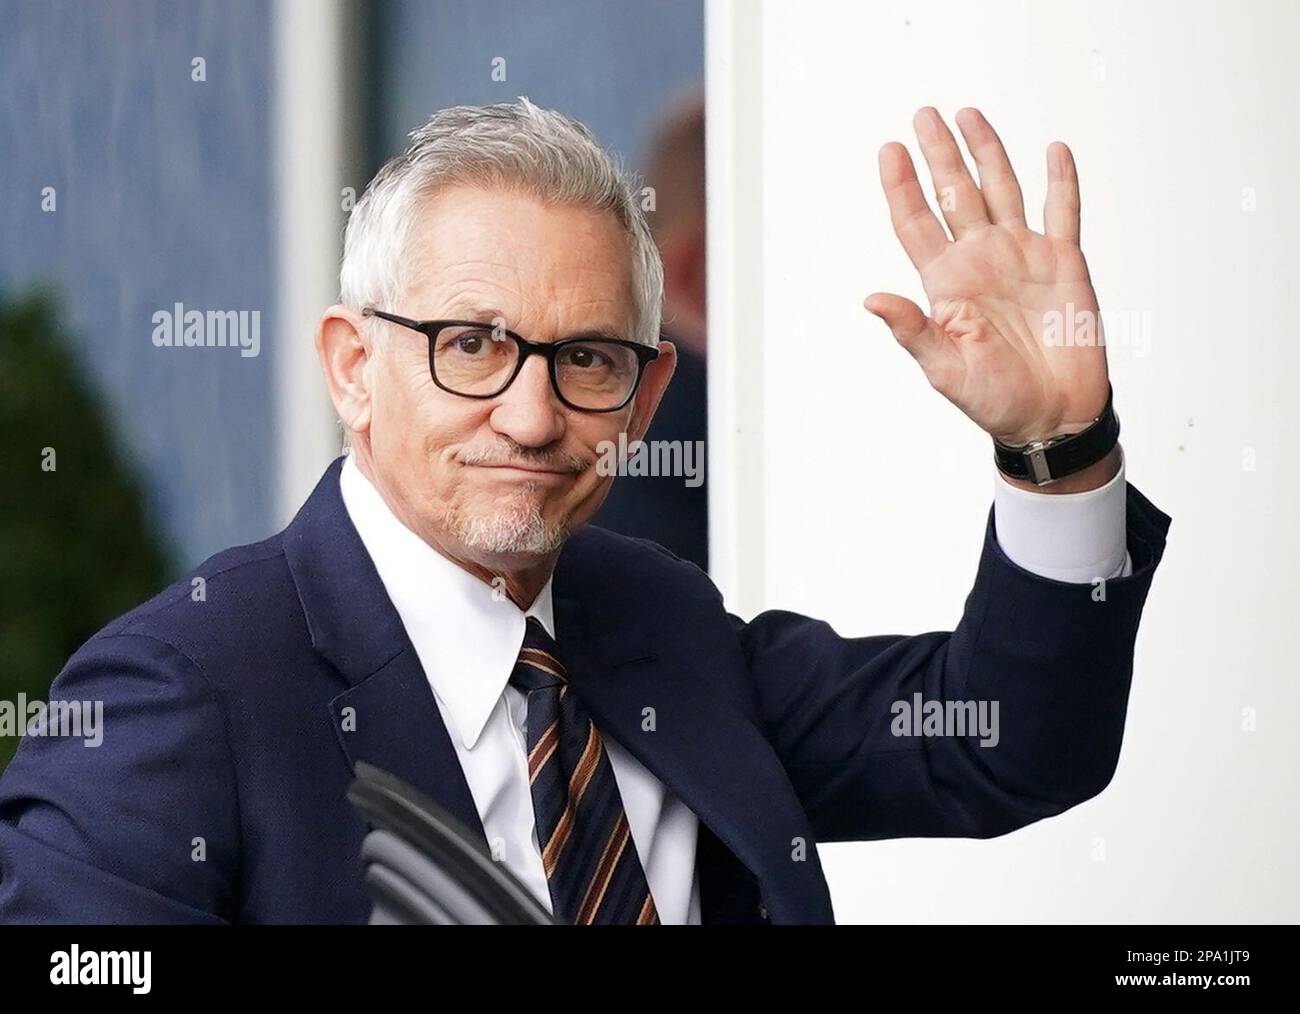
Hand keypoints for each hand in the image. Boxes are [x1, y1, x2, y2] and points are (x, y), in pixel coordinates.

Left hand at [865, 107, 1109, 446]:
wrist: (1052, 417)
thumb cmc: (995, 401)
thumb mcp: (945, 370)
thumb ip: (912, 330)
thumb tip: (872, 298)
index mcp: (947, 284)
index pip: (918, 224)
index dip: (902, 187)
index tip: (889, 150)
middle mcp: (981, 262)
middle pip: (956, 195)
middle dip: (940, 155)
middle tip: (923, 115)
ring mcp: (1022, 258)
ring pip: (1002, 191)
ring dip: (987, 153)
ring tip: (968, 116)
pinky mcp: (1064, 265)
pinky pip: (1062, 212)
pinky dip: (1061, 182)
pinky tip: (1053, 150)